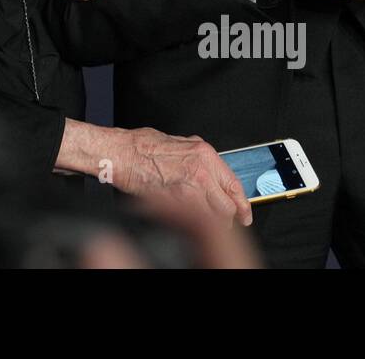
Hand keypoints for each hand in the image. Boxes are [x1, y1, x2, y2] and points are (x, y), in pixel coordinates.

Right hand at [114, 129, 252, 227]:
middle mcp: (201, 170)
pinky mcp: (175, 201)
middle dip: (227, 217)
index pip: (234, 185)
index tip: (243, 213)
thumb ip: (196, 156)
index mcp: (204, 154)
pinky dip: (195, 222)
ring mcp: (189, 187)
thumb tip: (206, 166)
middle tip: (226, 222)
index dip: (241, 204)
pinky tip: (188, 221)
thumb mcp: (177, 142)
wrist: (120, 153)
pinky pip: (195, 219)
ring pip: (214, 216)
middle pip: (227, 206)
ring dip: (212, 222)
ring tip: (205, 222)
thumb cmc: (140, 146)